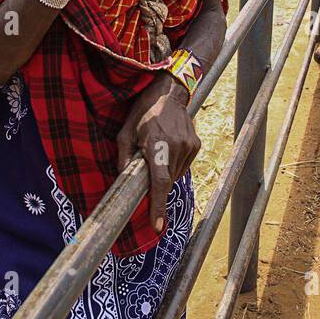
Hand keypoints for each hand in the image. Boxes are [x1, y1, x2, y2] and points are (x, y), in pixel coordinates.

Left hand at [116, 74, 199, 231]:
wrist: (169, 92)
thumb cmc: (143, 111)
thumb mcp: (125, 132)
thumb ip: (123, 157)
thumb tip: (122, 179)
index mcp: (157, 145)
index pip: (159, 182)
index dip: (157, 205)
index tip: (157, 226)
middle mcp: (176, 147)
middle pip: (166, 180)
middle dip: (156, 184)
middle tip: (148, 168)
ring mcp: (189, 146)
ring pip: (176, 174)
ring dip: (165, 172)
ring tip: (157, 152)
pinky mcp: (196, 145)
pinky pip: (183, 165)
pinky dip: (174, 164)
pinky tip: (168, 148)